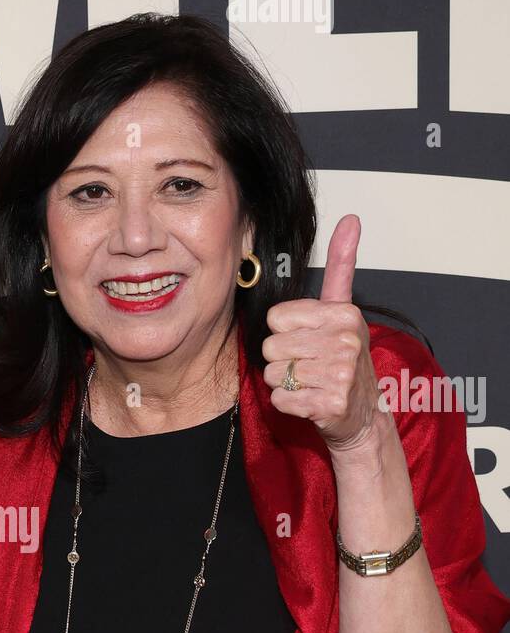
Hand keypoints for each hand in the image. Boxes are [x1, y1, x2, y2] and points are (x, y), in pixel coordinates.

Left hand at [262, 214, 382, 453]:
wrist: (362, 414)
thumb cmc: (342, 360)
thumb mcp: (342, 310)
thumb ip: (340, 266)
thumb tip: (350, 219)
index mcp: (343, 313)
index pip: (275, 318)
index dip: (284, 332)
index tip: (308, 340)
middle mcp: (345, 341)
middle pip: (270, 347)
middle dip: (281, 360)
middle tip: (308, 366)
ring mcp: (340, 373)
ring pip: (272, 374)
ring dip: (284, 382)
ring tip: (310, 383)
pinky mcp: (331, 403)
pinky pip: (280, 399)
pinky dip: (289, 404)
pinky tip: (310, 401)